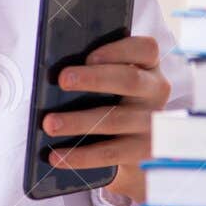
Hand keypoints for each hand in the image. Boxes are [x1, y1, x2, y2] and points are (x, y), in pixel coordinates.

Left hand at [42, 35, 170, 205]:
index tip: (89, 56)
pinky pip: (109, 153)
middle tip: (62, 79)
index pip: (146, 49)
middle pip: (129, 80)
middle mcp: (155, 92)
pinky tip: (56, 156)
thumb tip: (61, 75)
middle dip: (94, 78)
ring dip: (79, 121)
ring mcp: (152, 124)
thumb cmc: (113, 102)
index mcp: (149, 67)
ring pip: (115, 119)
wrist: (133, 148)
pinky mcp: (143, 152)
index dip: (119, 50)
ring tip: (50, 123)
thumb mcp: (113, 83)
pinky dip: (80, 155)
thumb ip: (95, 72)